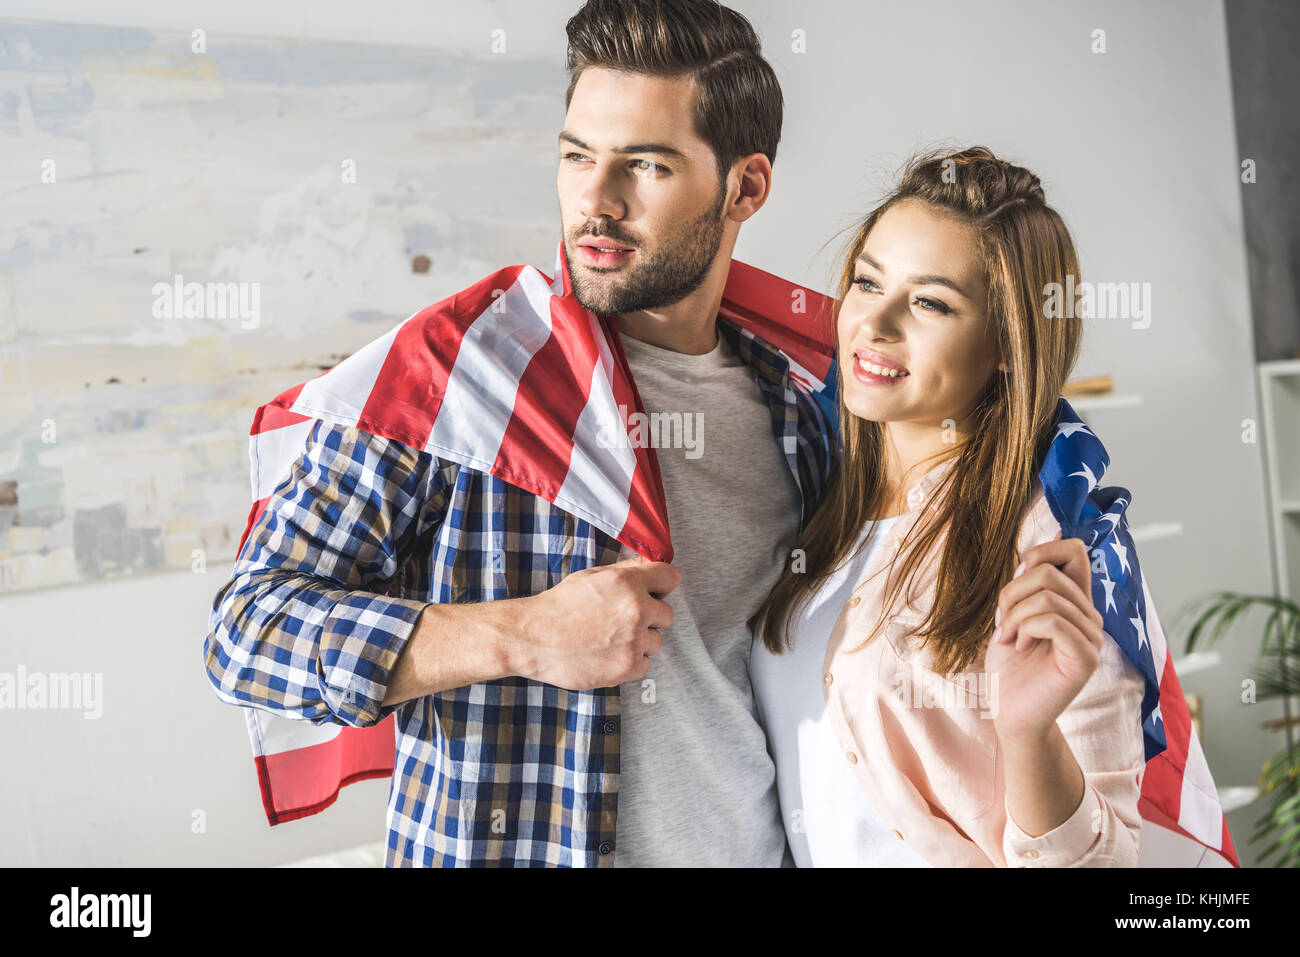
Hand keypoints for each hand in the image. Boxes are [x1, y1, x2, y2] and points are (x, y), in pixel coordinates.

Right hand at [512, 555, 678, 689]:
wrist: (533, 638)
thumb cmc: (559, 606)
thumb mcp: (591, 576)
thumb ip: (626, 570)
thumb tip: (650, 565)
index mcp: (627, 582)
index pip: (671, 578)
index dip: (662, 585)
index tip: (655, 592)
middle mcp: (636, 609)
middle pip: (667, 614)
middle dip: (650, 617)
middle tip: (623, 620)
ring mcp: (634, 640)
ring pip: (656, 641)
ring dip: (639, 641)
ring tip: (610, 638)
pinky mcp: (628, 666)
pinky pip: (646, 664)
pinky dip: (630, 661)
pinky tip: (608, 654)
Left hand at [984, 533, 1104, 742]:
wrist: (1008, 711)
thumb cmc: (1009, 666)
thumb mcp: (1013, 614)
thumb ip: (1029, 583)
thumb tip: (1049, 536)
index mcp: (1073, 602)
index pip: (1075, 550)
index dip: (1041, 552)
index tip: (1016, 580)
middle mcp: (1089, 616)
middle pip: (1050, 572)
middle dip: (1011, 593)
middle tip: (1001, 622)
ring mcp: (1091, 637)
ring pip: (1048, 597)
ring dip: (1013, 615)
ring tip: (1007, 637)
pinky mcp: (1086, 658)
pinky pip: (1052, 621)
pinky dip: (1024, 628)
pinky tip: (1017, 646)